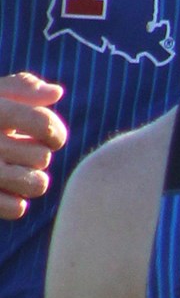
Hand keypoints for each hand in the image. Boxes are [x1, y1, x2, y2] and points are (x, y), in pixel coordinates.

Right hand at [0, 71, 66, 219]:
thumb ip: (22, 88)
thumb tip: (56, 93)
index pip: (43, 124)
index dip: (55, 133)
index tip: (50, 137)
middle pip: (42, 157)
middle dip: (36, 155)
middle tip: (17, 153)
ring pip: (37, 184)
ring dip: (31, 179)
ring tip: (15, 172)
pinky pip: (17, 208)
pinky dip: (15, 202)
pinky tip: (3, 191)